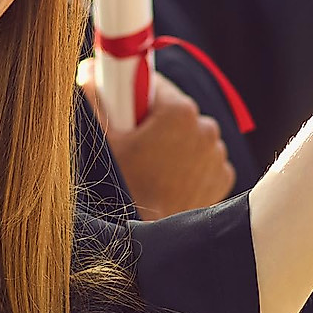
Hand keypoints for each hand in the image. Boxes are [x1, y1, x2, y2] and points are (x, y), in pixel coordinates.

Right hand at [78, 61, 235, 219]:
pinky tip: (168, 182)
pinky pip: (202, 159)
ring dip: (171, 145)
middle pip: (172, 110)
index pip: (152, 82)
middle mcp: (207, 128)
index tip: (123, 112)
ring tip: (149, 169)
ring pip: (188, 135)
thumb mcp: (102, 140)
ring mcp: (217, 154)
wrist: (145, 243)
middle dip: (152, 122)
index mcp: (179, 111)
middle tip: (132, 146)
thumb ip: (94, 96)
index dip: (132, 96)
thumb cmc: (123, 189)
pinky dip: (188, 166)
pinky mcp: (222, 177)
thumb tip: (90, 70)